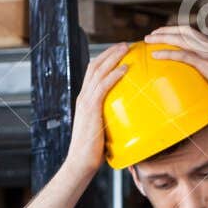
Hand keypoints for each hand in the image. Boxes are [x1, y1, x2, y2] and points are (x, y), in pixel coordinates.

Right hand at [65, 43, 129, 178]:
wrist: (79, 163)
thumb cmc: (92, 153)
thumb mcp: (102, 131)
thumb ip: (111, 120)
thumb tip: (128, 121)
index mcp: (84, 100)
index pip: (92, 72)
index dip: (105, 60)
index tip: (118, 53)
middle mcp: (83, 97)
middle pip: (95, 65)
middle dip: (110, 52)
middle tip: (125, 44)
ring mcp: (85, 102)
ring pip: (99, 71)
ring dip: (113, 57)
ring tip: (126, 49)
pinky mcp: (91, 109)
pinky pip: (103, 86)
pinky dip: (114, 75)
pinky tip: (125, 69)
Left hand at [145, 25, 207, 112]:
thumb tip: (204, 89)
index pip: (193, 34)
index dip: (178, 32)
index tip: (165, 35)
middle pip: (184, 32)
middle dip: (166, 31)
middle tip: (151, 35)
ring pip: (182, 39)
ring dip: (163, 38)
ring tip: (149, 40)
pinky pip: (184, 56)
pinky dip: (168, 54)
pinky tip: (157, 55)